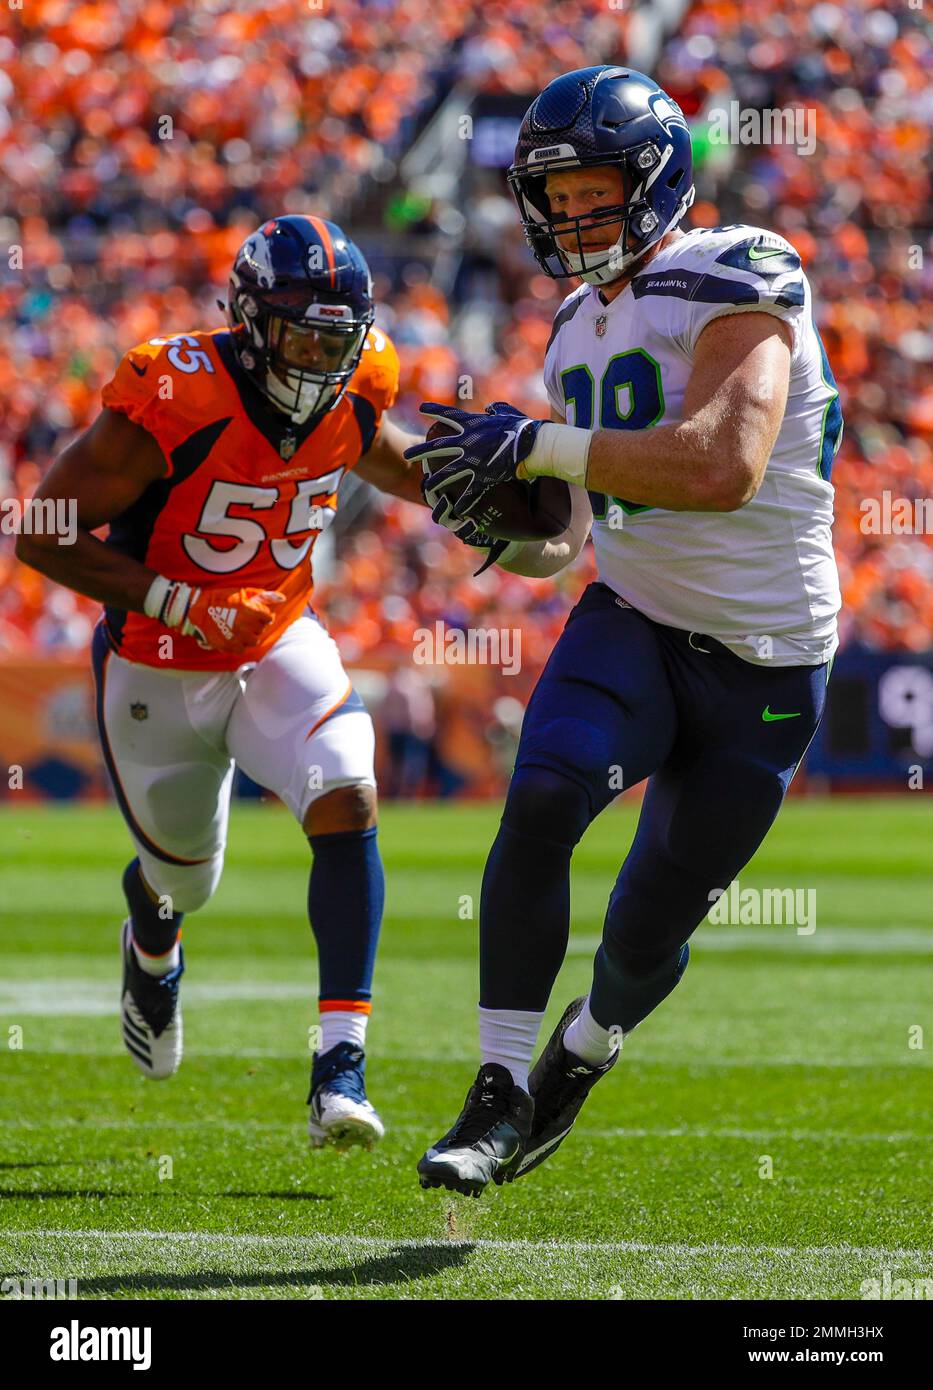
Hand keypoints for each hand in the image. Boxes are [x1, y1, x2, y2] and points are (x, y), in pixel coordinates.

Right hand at [181, 584, 284, 653]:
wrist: (198, 609)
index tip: (259, 614)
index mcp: (250, 611)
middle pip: (261, 629)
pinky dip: (240, 644)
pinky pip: (242, 649)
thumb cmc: (221, 598)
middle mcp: (245, 626)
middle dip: (257, 625)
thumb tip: (282, 598)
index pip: (268, 618)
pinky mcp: (229, 646)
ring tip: (242, 629)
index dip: (264, 616)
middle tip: (248, 621)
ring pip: (253, 641)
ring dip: (250, 635)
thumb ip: (263, 596)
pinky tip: (235, 636)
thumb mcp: (242, 592)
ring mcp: (237, 637)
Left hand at [404, 401, 544, 524]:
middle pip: (438, 447)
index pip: (448, 415)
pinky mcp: (482, 476)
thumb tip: (490, 408)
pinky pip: (469, 491)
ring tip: (425, 486)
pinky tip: (455, 509)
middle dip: (421, 451)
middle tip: (407, 454)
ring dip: (435, 481)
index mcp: (473, 424)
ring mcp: (473, 460)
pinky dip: (463, 501)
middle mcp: (467, 441)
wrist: (532, 445)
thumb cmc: (523, 428)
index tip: (421, 408)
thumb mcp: (508, 413)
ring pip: (447, 472)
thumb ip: (497, 409)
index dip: (434, 411)